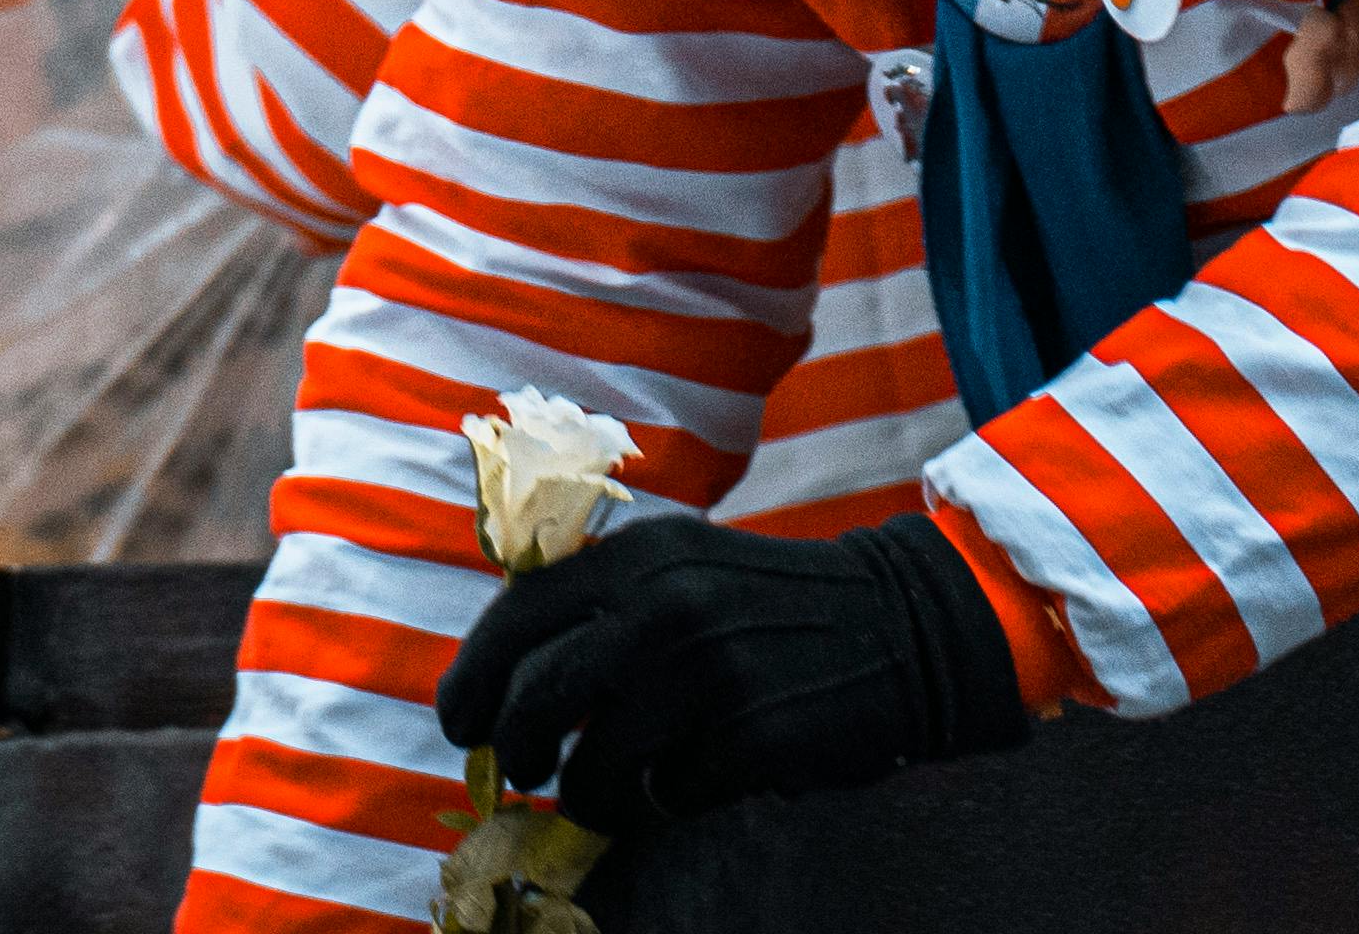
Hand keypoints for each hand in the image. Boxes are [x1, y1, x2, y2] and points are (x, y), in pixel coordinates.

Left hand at [435, 511, 1035, 835]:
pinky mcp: (756, 735)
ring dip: (590, 794)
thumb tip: (505, 683)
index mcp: (636, 557)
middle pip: (541, 695)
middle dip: (516, 746)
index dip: (473, 678)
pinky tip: (685, 784)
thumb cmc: (764, 605)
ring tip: (604, 795)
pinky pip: (672, 794)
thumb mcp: (679, 568)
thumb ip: (599, 606)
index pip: (516, 617)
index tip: (459, 722)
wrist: (900, 624)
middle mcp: (665, 606)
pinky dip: (666, 801)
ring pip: (599, 763)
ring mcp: (712, 672)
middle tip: (524, 769)